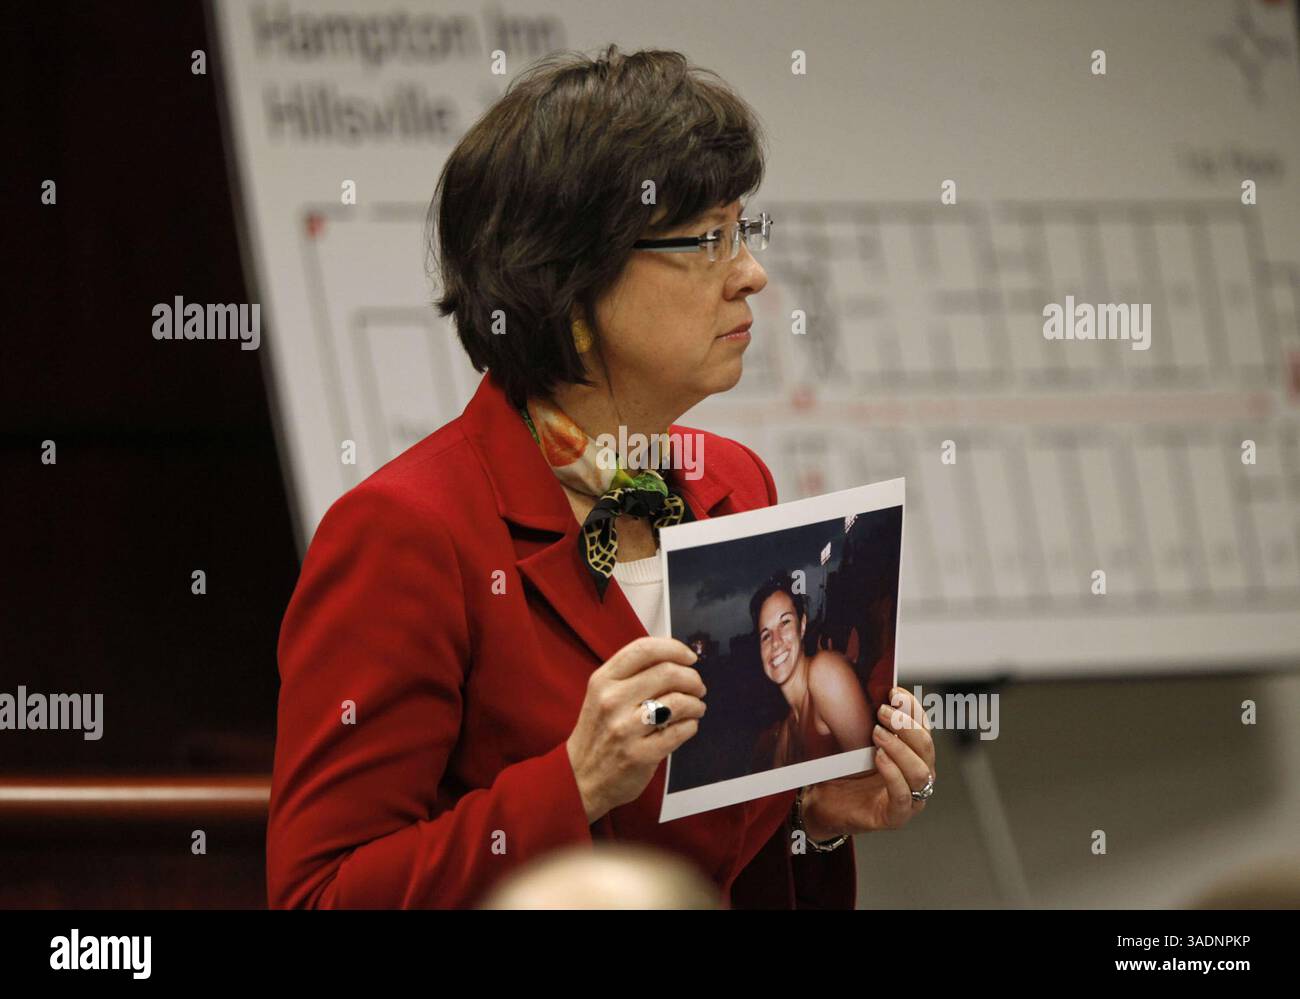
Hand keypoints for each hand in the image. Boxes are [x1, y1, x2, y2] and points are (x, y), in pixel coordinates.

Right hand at [566, 636, 705, 822]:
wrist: (579, 779)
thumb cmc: (597, 734)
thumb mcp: (601, 696)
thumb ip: (631, 676)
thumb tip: (674, 660)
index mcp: (603, 680)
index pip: (644, 649)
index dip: (674, 648)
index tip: (689, 657)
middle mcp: (612, 700)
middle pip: (668, 672)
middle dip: (692, 678)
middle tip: (698, 686)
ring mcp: (626, 728)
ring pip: (678, 701)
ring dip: (696, 703)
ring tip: (696, 708)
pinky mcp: (641, 754)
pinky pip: (680, 731)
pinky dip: (691, 725)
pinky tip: (688, 726)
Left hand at [802, 686, 934, 838]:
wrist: (824, 805)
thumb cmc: (843, 771)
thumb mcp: (856, 741)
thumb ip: (868, 721)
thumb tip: (870, 693)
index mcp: (913, 754)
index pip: (923, 727)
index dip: (912, 708)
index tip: (894, 692)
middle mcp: (919, 775)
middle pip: (926, 747)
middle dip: (906, 725)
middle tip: (882, 712)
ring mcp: (911, 798)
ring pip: (920, 771)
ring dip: (900, 748)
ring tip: (877, 734)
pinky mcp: (896, 817)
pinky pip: (903, 795)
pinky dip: (893, 774)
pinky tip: (879, 758)